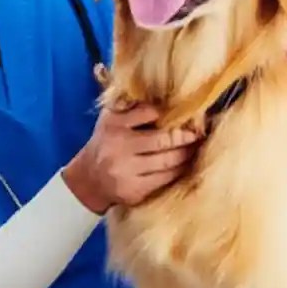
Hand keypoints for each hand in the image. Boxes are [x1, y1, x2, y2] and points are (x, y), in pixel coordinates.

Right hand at [62, 102, 201, 214]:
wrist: (87, 179)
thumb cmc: (107, 142)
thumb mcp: (111, 119)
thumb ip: (132, 106)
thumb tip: (164, 97)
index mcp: (114, 125)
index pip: (148, 113)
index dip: (169, 114)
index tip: (185, 113)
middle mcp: (118, 148)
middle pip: (162, 140)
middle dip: (185, 136)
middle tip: (199, 132)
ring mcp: (126, 171)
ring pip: (167, 162)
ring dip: (187, 153)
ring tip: (196, 146)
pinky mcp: (133, 190)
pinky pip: (164, 179)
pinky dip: (179, 170)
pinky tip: (186, 163)